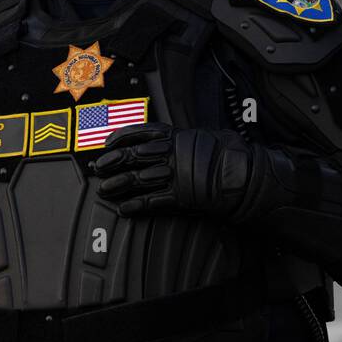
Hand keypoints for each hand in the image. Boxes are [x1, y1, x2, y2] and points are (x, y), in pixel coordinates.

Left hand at [95, 122, 253, 221]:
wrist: (243, 175)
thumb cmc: (229, 153)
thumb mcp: (205, 135)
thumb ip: (185, 139)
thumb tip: (175, 140)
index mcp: (175, 136)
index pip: (140, 133)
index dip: (121, 138)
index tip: (108, 143)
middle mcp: (170, 154)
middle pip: (133, 156)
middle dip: (112, 162)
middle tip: (98, 168)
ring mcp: (173, 176)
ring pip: (137, 179)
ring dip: (118, 185)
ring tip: (104, 190)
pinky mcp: (178, 197)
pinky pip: (151, 201)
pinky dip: (135, 205)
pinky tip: (124, 208)